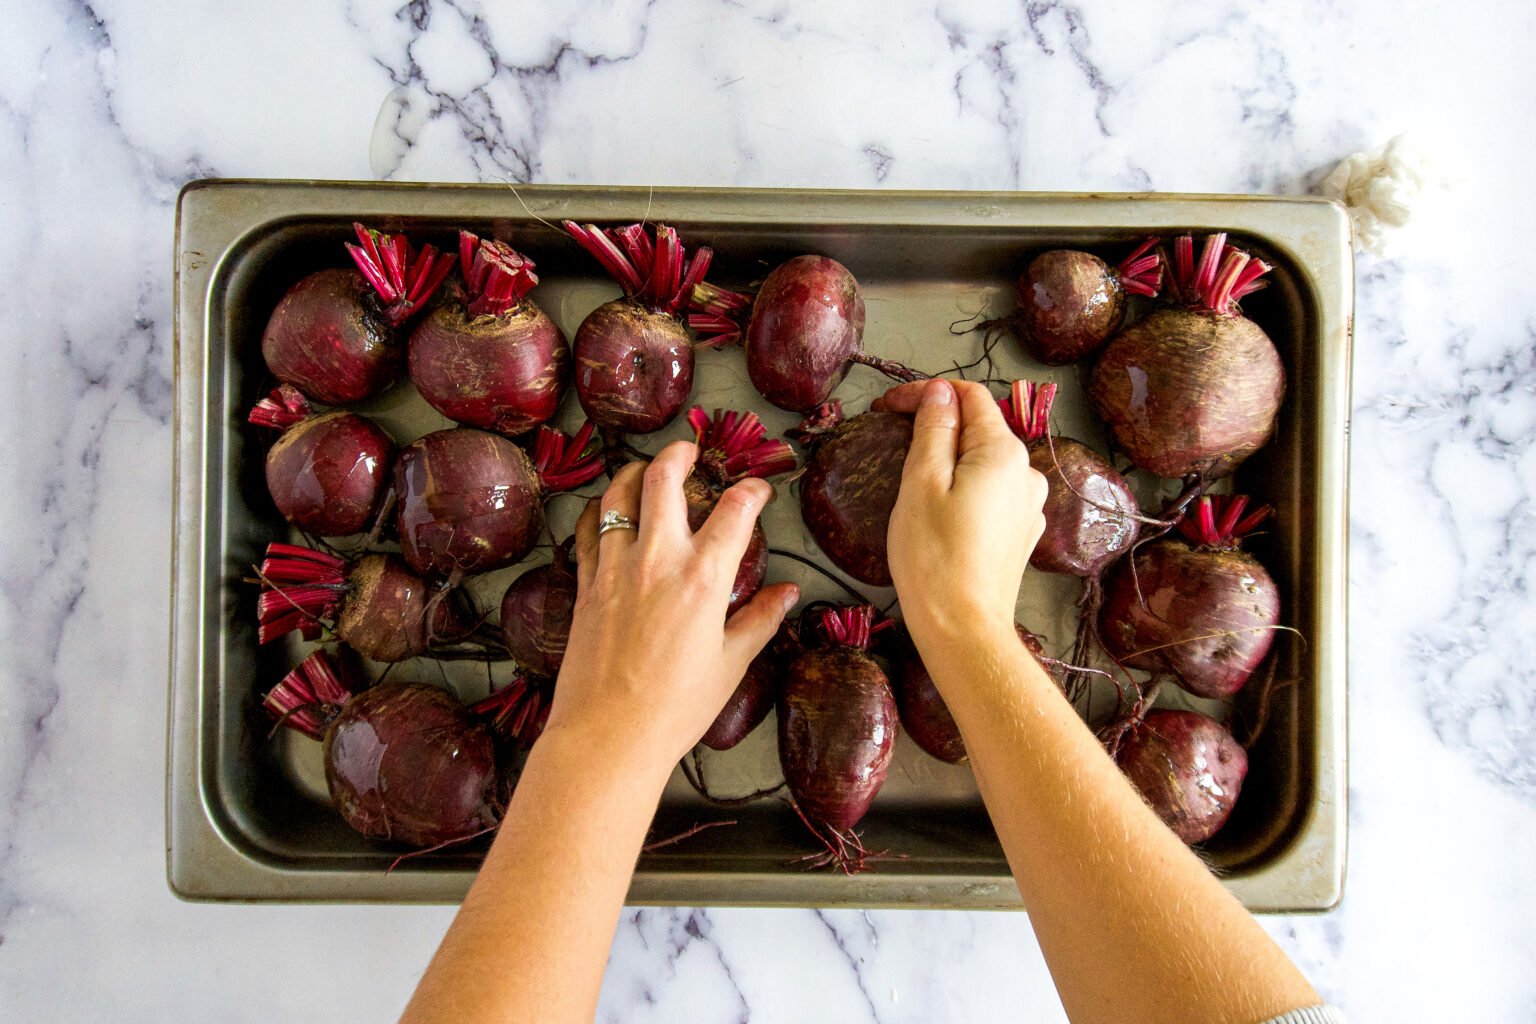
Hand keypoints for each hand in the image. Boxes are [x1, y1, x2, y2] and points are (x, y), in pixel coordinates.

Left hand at [548, 441, 798, 773]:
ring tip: (646, 469)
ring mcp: (614, 568)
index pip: (735, 510)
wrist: (608, 736)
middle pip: (664, 479)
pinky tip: (605, 509)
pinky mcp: (586, 584)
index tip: (759, 489)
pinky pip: (588, 530)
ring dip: (634, 472)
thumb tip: (787, 592)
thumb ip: (759, 619)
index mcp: (703, 577)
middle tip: (691, 450)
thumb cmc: (675, 708)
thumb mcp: (731, 664)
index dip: (752, 490)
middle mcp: (657, 559)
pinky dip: (598, 510)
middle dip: (680, 454)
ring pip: (617, 494)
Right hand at [876, 378, 1046, 647]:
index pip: (969, 396)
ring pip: (986, 462)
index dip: (927, 392)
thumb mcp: (921, 483)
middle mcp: (1027, 473)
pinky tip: (940, 507)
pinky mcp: (1022, 533)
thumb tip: (940, 393)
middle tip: (892, 438)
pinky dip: (966, 486)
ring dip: (951, 457)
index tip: (888, 407)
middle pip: (980, 428)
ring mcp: (1029, 505)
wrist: (963, 629)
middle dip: (938, 424)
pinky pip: (993, 492)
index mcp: (1004, 453)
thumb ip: (933, 430)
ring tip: (912, 477)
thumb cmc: (933, 557)